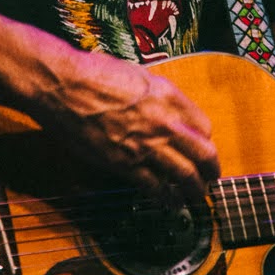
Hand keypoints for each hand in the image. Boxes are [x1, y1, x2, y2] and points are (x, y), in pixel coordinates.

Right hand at [38, 48, 218, 206]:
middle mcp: (164, 122)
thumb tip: (166, 107)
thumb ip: (157, 94)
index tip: (201, 147)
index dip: (205, 140)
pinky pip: (156, 187)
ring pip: (185, 175)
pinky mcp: (125, 163)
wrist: (63, 86)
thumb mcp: (136, 74)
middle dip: (211, 169)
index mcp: (168, 96)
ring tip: (195, 196)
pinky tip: (170, 202)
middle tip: (211, 178)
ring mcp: (146, 145)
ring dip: (194, 189)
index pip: (203, 125)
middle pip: (203, 153)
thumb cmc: (93, 73)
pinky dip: (167, 198)